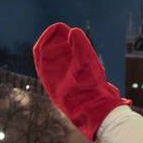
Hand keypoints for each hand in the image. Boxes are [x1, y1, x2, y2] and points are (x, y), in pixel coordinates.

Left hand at [32, 23, 126, 140]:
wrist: (100, 115)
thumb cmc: (89, 92)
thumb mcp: (85, 65)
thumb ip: (79, 46)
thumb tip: (73, 31)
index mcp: (49, 77)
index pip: (42, 51)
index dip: (49, 36)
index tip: (59, 27)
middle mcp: (55, 82)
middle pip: (50, 57)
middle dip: (58, 42)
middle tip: (67, 31)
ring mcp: (66, 87)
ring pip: (62, 64)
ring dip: (67, 51)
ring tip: (74, 40)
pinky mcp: (78, 90)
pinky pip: (72, 72)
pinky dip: (76, 61)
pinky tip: (83, 56)